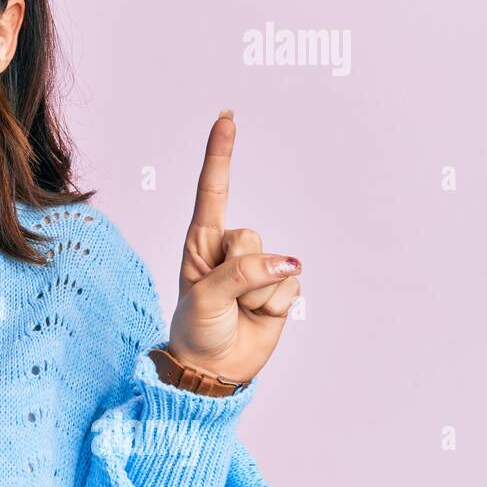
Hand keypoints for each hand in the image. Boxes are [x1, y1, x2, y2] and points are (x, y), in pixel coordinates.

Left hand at [167, 110, 301, 384]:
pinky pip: (290, 288)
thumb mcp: (206, 299)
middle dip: (240, 271)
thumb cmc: (196, 328)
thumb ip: (242, 274)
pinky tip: (258, 316)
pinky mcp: (280, 287)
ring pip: (274, 264)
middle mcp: (229, 248)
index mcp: (200, 241)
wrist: (213, 368)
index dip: (220, 153)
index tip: (226, 117)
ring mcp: (258, 267)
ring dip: (257, 294)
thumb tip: (286, 263)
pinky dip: (275, 308)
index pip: (214, 189)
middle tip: (223, 297)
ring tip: (238, 310)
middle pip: (250, 237)